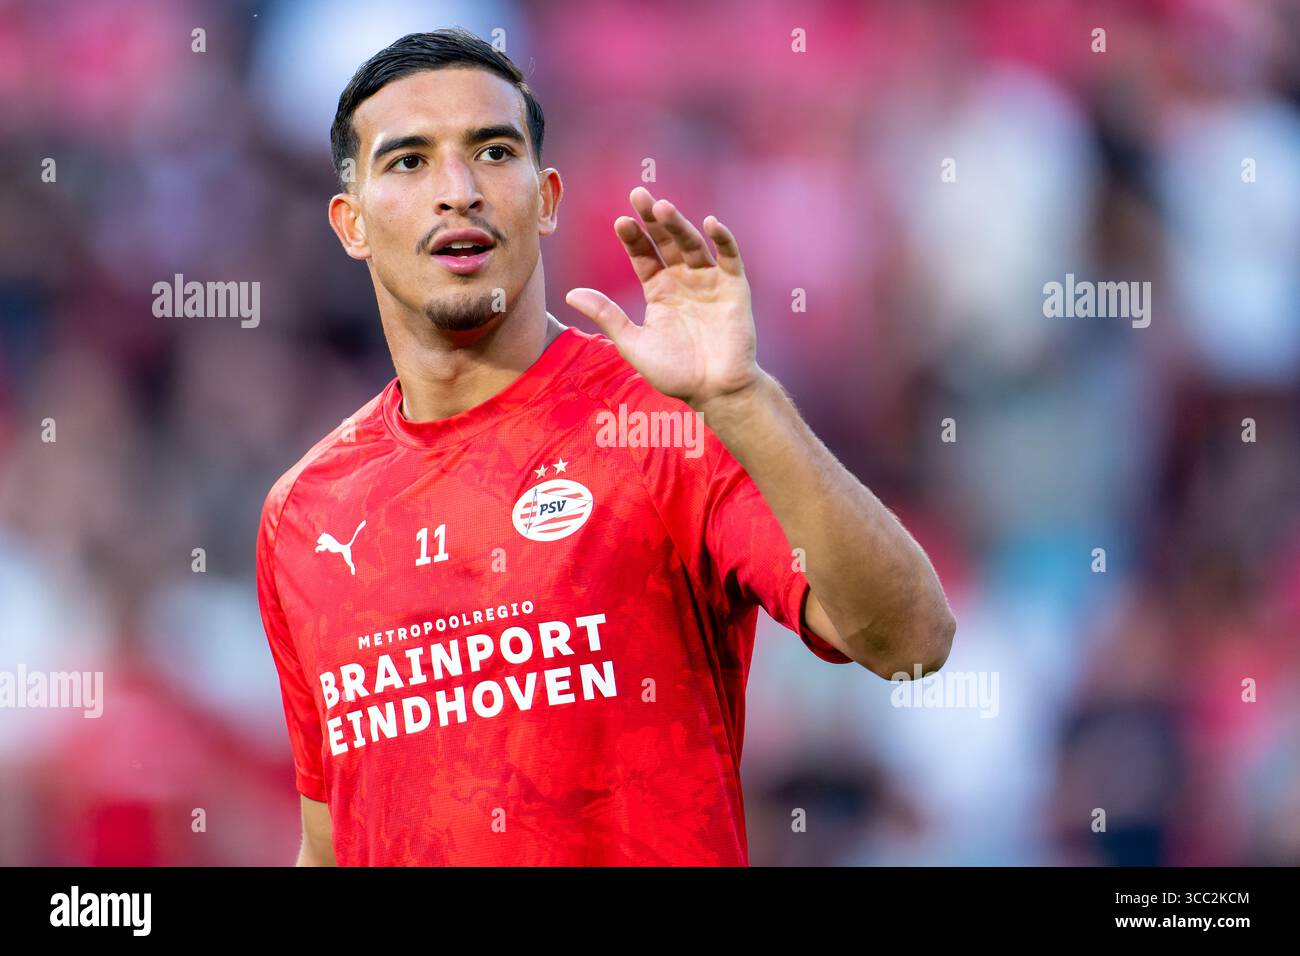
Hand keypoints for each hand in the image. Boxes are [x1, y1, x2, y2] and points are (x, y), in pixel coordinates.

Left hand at [565, 187, 760, 408]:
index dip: (633, 238)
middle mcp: (683, 281)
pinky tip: (711, 223)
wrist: (714, 391)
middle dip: (653, 219)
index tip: (620, 222)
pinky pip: (730, 258)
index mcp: (659, 291)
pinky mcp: (735, 288)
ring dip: (679, 225)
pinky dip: (723, 239)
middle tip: (638, 194)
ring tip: (663, 208)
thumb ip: (607, 315)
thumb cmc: (675, 373)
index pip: (643, 255)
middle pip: (666, 242)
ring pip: (693, 245)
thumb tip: (570, 294)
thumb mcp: (633, 343)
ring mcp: (709, 282)